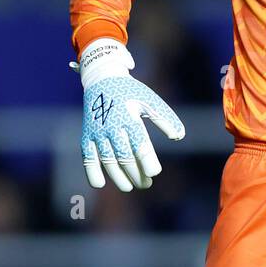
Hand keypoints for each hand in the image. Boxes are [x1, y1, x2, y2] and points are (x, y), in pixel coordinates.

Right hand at [72, 38, 184, 191]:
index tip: (154, 172)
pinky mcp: (86, 136)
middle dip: (136, 174)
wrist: (101, 79)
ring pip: (107, 161)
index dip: (147, 161)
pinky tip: (100, 184)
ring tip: (129, 187)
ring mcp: (97, 132)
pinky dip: (91, 172)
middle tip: (146, 184)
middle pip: (124, 156)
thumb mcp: (149, 100)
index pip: (140, 144)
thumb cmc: (131, 92)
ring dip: (118, 177)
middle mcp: (112, 126)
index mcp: (129, 117)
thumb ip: (165, 118)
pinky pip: (87, 157)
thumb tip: (179, 136)